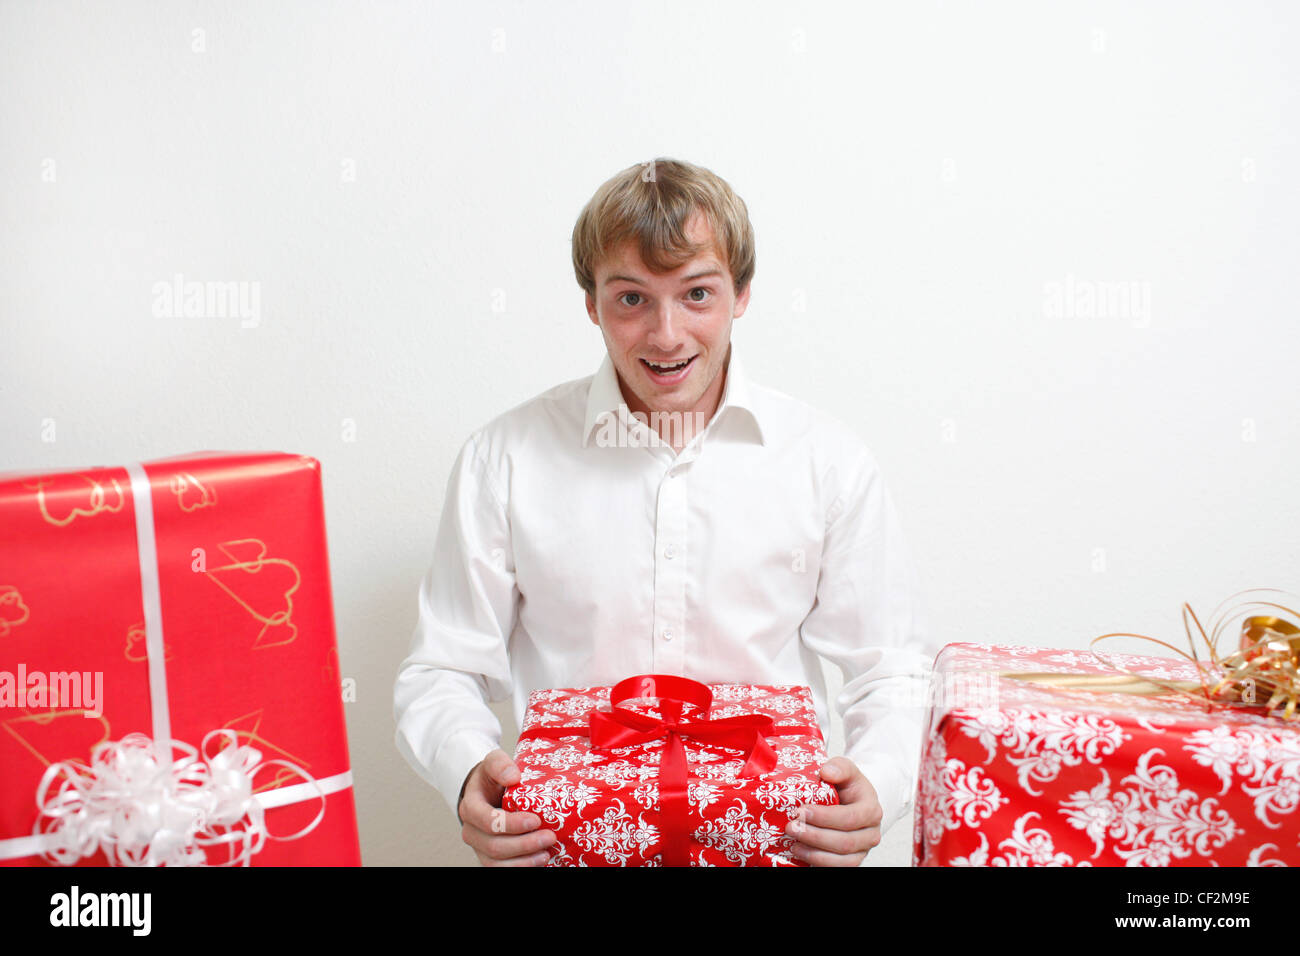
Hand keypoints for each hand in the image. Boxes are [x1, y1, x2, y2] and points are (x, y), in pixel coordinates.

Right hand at [457, 748, 556, 865]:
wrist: (486, 791)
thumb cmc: (491, 778)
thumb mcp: (493, 762)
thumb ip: (499, 764)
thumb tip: (513, 777)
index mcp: (471, 807)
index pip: (488, 821)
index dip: (512, 824)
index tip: (535, 819)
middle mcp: (471, 831)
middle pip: (495, 846)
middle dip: (524, 844)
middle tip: (549, 837)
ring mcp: (479, 847)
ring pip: (497, 863)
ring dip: (524, 861)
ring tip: (546, 853)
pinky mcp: (489, 857)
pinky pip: (501, 869)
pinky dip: (521, 867)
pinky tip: (538, 860)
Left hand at [785, 757, 882, 866]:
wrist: (853, 801)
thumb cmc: (848, 786)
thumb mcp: (846, 770)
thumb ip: (839, 767)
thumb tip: (827, 772)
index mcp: (871, 810)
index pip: (850, 818)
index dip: (825, 817)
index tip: (802, 810)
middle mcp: (871, 833)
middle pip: (844, 842)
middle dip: (815, 836)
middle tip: (791, 827)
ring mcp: (862, 850)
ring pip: (842, 860)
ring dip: (814, 853)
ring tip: (793, 842)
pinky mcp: (851, 861)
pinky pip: (837, 867)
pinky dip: (817, 862)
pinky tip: (800, 852)